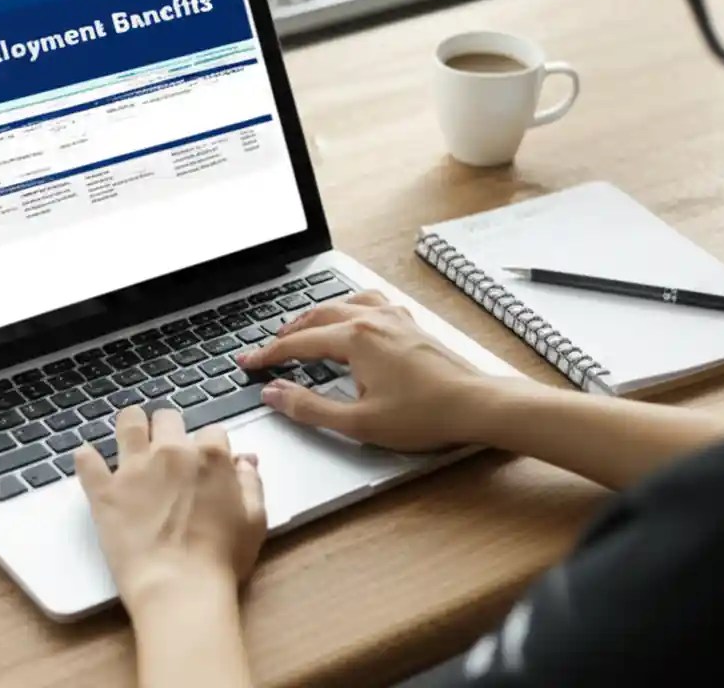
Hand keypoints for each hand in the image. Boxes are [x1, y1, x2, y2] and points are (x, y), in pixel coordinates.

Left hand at [75, 407, 266, 615]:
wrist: (180, 587)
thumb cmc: (222, 558)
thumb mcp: (255, 521)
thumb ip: (251, 484)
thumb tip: (244, 462)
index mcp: (210, 457)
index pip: (213, 432)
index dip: (212, 447)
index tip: (208, 463)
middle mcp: (171, 452)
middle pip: (168, 418)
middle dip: (170, 429)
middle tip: (169, 448)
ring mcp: (134, 469)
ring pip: (127, 423)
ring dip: (131, 424)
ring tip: (131, 433)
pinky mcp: (105, 492)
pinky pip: (87, 462)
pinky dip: (87, 458)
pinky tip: (90, 460)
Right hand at [238, 291, 510, 450]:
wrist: (475, 405)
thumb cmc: (424, 414)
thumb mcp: (357, 421)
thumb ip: (309, 407)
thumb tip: (274, 394)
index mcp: (354, 338)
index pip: (298, 343)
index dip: (268, 354)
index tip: (248, 362)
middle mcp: (372, 319)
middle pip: (316, 315)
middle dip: (287, 331)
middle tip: (267, 348)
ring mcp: (393, 318)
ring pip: (343, 302)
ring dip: (316, 314)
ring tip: (301, 327)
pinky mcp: (409, 324)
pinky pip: (370, 302)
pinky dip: (348, 306)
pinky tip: (351, 317)